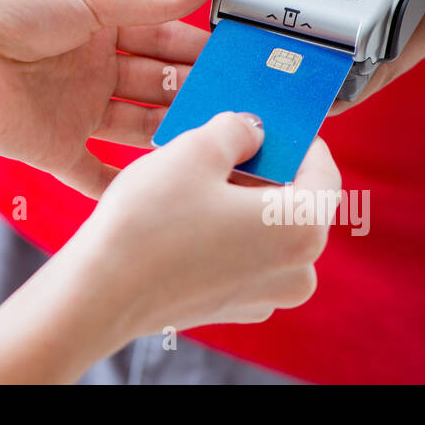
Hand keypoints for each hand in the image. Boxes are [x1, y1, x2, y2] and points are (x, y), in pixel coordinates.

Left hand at [0, 0, 226, 197]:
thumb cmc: (6, 11)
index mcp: (98, 23)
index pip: (163, 34)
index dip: (200, 44)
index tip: (244, 56)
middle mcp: (91, 68)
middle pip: (157, 82)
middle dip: (196, 89)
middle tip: (246, 101)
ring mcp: (76, 111)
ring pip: (140, 127)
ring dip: (175, 134)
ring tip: (221, 142)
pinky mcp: (56, 150)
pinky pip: (98, 174)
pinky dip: (126, 185)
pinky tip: (167, 189)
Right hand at [72, 113, 340, 334]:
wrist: (101, 292)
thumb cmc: (150, 223)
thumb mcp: (195, 150)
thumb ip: (237, 129)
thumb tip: (251, 129)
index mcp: (302, 228)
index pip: (323, 169)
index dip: (297, 136)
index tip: (271, 118)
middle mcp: (297, 270)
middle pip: (294, 200)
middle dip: (264, 166)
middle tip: (226, 139)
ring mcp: (265, 295)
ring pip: (266, 228)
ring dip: (240, 198)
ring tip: (196, 173)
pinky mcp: (233, 306)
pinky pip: (243, 255)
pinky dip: (224, 230)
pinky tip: (185, 212)